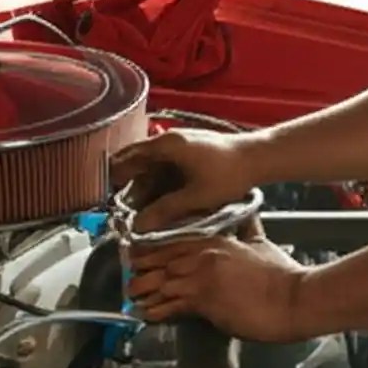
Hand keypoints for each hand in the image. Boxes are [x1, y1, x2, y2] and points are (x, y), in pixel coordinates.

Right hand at [110, 128, 259, 231]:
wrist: (259, 158)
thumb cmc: (227, 174)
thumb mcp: (195, 196)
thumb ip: (165, 211)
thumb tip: (139, 226)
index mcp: (166, 145)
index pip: (128, 157)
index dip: (115, 176)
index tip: (108, 195)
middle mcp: (170, 141)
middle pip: (140, 164)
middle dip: (132, 187)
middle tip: (125, 211)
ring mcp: (182, 146)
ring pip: (155, 168)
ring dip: (148, 188)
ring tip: (143, 212)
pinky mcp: (192, 153)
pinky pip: (169, 169)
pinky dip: (162, 184)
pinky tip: (162, 203)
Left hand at [126, 219, 311, 342]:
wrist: (294, 299)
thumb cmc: (281, 274)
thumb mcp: (261, 243)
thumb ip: (247, 228)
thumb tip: (247, 215)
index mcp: (215, 240)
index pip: (174, 239)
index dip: (153, 248)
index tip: (140, 254)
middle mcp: (202, 255)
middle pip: (160, 259)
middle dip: (142, 269)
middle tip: (130, 278)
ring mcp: (201, 278)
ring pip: (160, 282)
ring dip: (143, 290)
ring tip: (131, 297)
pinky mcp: (204, 301)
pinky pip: (170, 305)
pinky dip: (155, 310)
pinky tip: (145, 314)